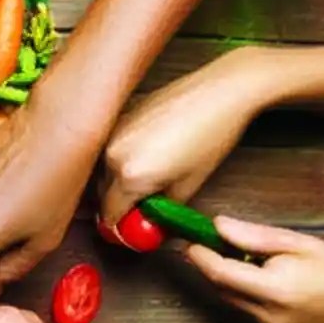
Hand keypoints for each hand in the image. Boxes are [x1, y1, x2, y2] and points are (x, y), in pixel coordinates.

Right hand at [99, 47, 273, 228]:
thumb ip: (162, 211)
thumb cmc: (212, 134)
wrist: (221, 90)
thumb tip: (149, 223)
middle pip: (102, 195)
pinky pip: (111, 149)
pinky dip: (122, 159)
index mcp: (129, 176)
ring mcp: (113, 134)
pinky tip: (147, 155)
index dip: (121, 229)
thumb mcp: (190, 184)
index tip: (131, 232)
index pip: (110, 216)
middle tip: (142, 210)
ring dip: (118, 181)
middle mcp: (113, 156)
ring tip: (148, 178)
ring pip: (104, 172)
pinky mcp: (119, 118)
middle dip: (119, 205)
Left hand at [187, 217, 323, 322]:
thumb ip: (256, 237)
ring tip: (246, 261)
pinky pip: (247, 312)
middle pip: (222, 288)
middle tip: (212, 244)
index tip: (191, 241)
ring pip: (232, 302)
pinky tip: (264, 282)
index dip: (201, 257)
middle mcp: (269, 315)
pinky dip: (245, 295)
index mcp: (276, 290)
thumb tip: (219, 226)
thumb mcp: (302, 245)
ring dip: (229, 280)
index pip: (221, 273)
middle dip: (213, 266)